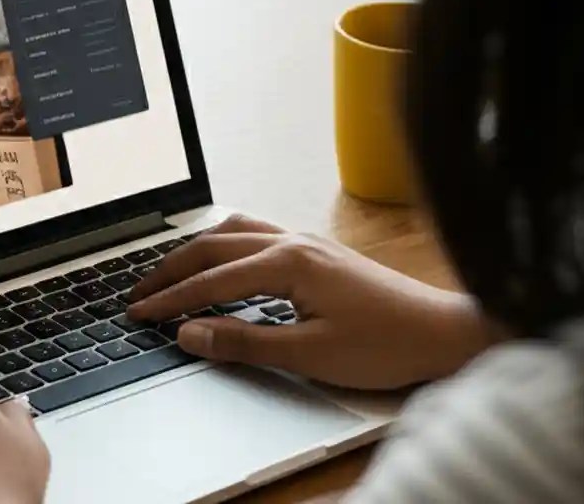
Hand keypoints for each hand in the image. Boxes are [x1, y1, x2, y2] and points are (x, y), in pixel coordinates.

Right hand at [127, 214, 499, 388]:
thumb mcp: (310, 354)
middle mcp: (293, 242)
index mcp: (288, 263)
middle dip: (171, 270)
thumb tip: (189, 333)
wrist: (445, 333)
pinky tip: (221, 257)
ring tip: (169, 271)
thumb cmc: (385, 345)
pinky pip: (256, 233)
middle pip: (214, 246)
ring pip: (233, 231)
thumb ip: (244, 342)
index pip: (212, 281)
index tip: (138, 314)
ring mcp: (307, 241)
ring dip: (196, 250)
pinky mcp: (318, 249)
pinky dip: (225, 243)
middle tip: (138, 293)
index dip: (171, 300)